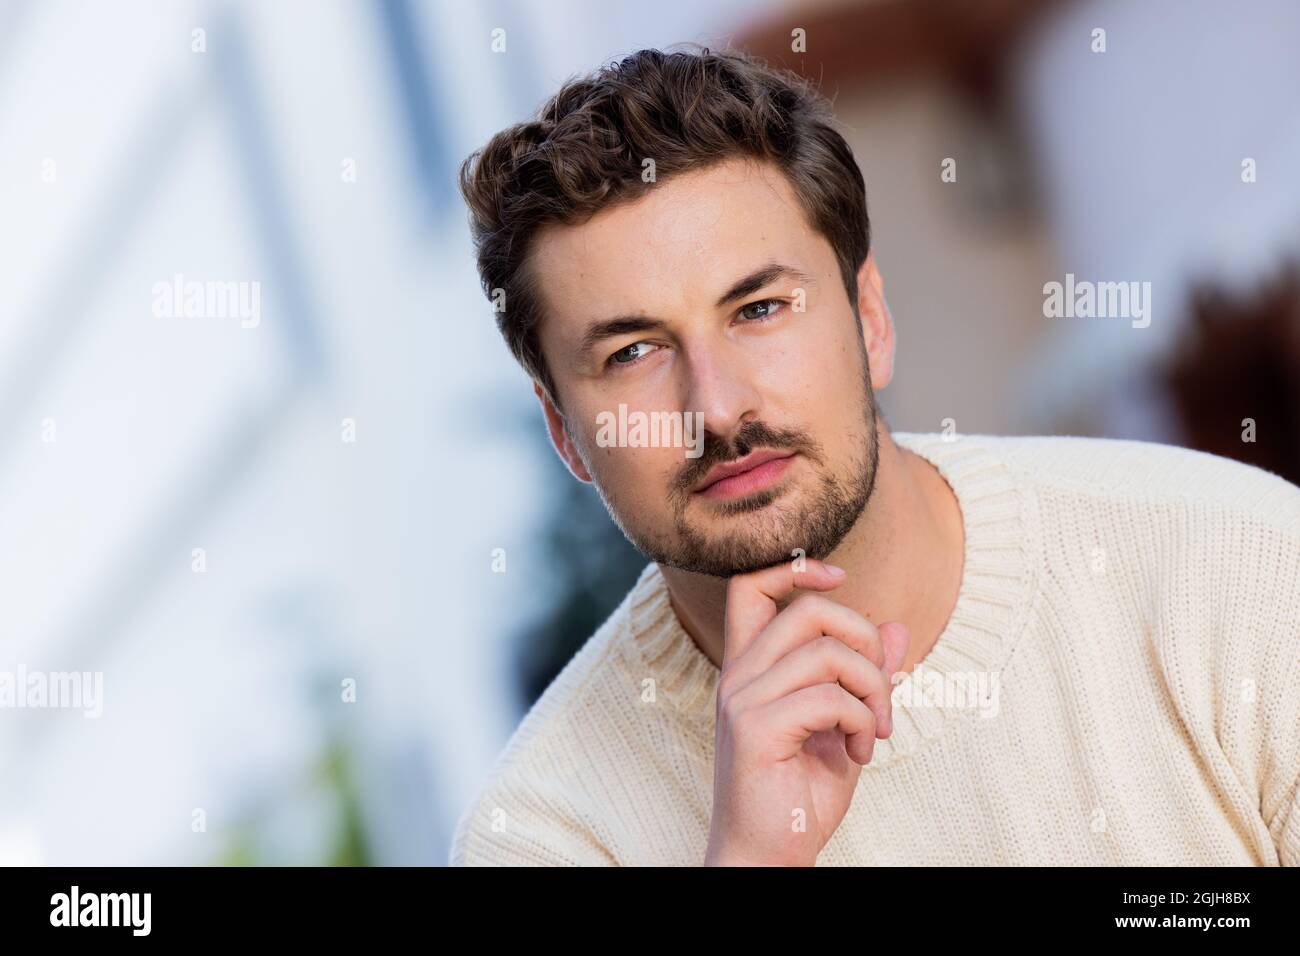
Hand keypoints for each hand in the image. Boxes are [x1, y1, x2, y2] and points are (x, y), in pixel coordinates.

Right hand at [704, 559, 909, 865]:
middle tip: (881, 690)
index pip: (751, 585)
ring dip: (875, 691)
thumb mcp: (844, 726)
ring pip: (830, 652)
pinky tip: (859, 755)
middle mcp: (738, 676)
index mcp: (749, 668)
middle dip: (865, 639)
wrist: (767, 857)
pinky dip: (862, 723)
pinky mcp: (754, 729)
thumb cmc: (799, 796)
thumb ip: (866, 677)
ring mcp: (742, 700)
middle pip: (807, 609)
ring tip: (874, 732)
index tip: (839, 579)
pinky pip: (831, 699)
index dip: (796, 567)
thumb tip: (899, 627)